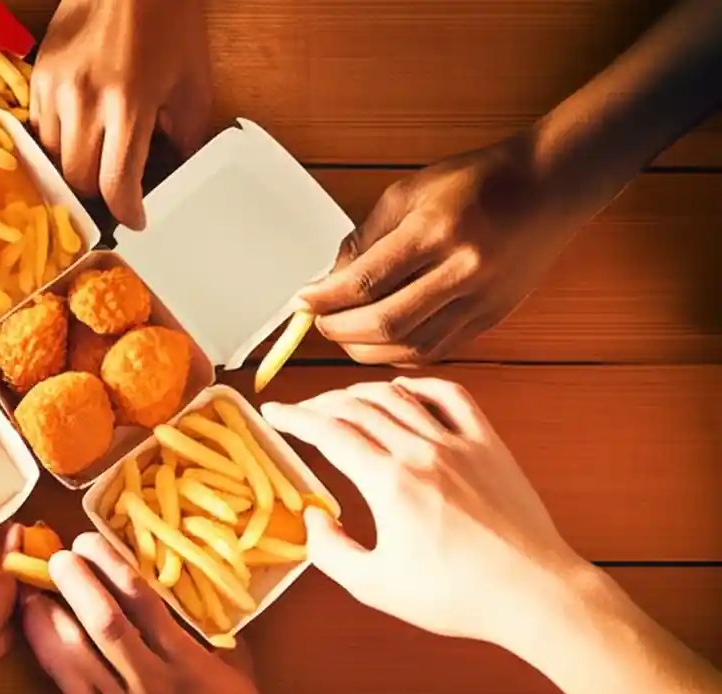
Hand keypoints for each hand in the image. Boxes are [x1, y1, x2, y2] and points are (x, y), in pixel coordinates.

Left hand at [20, 532, 269, 693]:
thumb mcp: (237, 673)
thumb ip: (210, 633)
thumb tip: (191, 591)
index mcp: (186, 662)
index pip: (142, 600)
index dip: (110, 564)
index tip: (89, 541)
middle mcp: (151, 682)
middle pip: (103, 623)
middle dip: (75, 585)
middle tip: (56, 558)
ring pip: (76, 657)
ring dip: (48, 620)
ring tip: (31, 591)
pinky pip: (70, 689)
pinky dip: (49, 657)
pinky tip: (36, 636)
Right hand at [32, 0, 212, 228]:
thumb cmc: (170, 22)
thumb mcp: (193, 82)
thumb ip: (186, 135)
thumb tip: (175, 170)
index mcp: (130, 105)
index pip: (115, 184)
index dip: (126, 213)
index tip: (135, 220)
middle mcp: (86, 101)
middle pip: (77, 180)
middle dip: (97, 195)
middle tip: (115, 192)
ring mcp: (56, 87)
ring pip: (53, 157)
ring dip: (74, 168)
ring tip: (95, 164)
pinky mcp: (38, 73)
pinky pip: (39, 127)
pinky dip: (57, 140)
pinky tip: (77, 134)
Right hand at [261, 378, 588, 647]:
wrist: (533, 592)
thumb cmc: (458, 596)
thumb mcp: (375, 586)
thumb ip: (330, 551)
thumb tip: (315, 518)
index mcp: (389, 483)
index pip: (328, 432)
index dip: (294, 417)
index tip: (273, 412)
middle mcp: (421, 452)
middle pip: (357, 406)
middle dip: (319, 403)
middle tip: (301, 412)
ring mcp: (457, 444)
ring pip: (398, 396)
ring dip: (360, 392)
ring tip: (341, 401)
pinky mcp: (488, 445)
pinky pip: (451, 396)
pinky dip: (420, 384)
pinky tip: (403, 389)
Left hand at [299, 134, 588, 364]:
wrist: (550, 185)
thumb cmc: (477, 181)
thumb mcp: (410, 192)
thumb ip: (367, 238)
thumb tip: (330, 279)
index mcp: (436, 231)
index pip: (367, 281)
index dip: (326, 299)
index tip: (302, 302)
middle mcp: (462, 269)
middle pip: (386, 323)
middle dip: (340, 330)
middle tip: (318, 321)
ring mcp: (482, 299)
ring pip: (411, 347)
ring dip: (366, 349)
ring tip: (344, 334)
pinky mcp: (492, 318)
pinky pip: (437, 350)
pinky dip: (400, 353)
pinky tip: (380, 342)